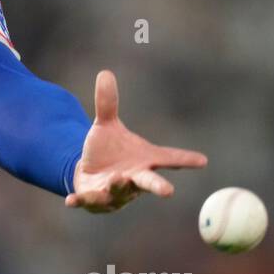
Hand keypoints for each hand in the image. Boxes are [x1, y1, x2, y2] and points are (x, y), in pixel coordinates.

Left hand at [65, 70, 207, 212]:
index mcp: (145, 160)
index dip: (186, 159)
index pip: (169, 158)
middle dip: (158, 186)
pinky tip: (70, 200)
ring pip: (120, 191)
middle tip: (168, 191)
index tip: (203, 160)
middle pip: (150, 183)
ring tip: (117, 177)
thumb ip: (107, 104)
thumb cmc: (109, 150)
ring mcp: (116, 192)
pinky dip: (81, 201)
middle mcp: (134, 178)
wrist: (90, 172)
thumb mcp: (107, 125)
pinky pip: (89, 201)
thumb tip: (104, 73)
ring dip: (119, 186)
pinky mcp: (95, 198)